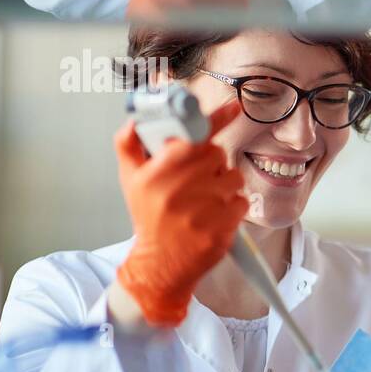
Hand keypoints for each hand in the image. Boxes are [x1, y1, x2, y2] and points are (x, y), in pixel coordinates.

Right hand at [114, 101, 247, 327]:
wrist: (159, 265)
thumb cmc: (149, 218)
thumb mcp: (130, 180)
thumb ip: (129, 145)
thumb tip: (135, 119)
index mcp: (157, 172)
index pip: (192, 135)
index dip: (216, 118)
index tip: (235, 107)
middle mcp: (178, 189)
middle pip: (217, 154)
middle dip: (212, 162)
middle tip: (199, 176)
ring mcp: (201, 210)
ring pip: (233, 177)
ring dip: (224, 184)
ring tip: (205, 199)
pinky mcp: (221, 229)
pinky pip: (241, 202)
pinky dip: (233, 206)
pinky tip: (215, 214)